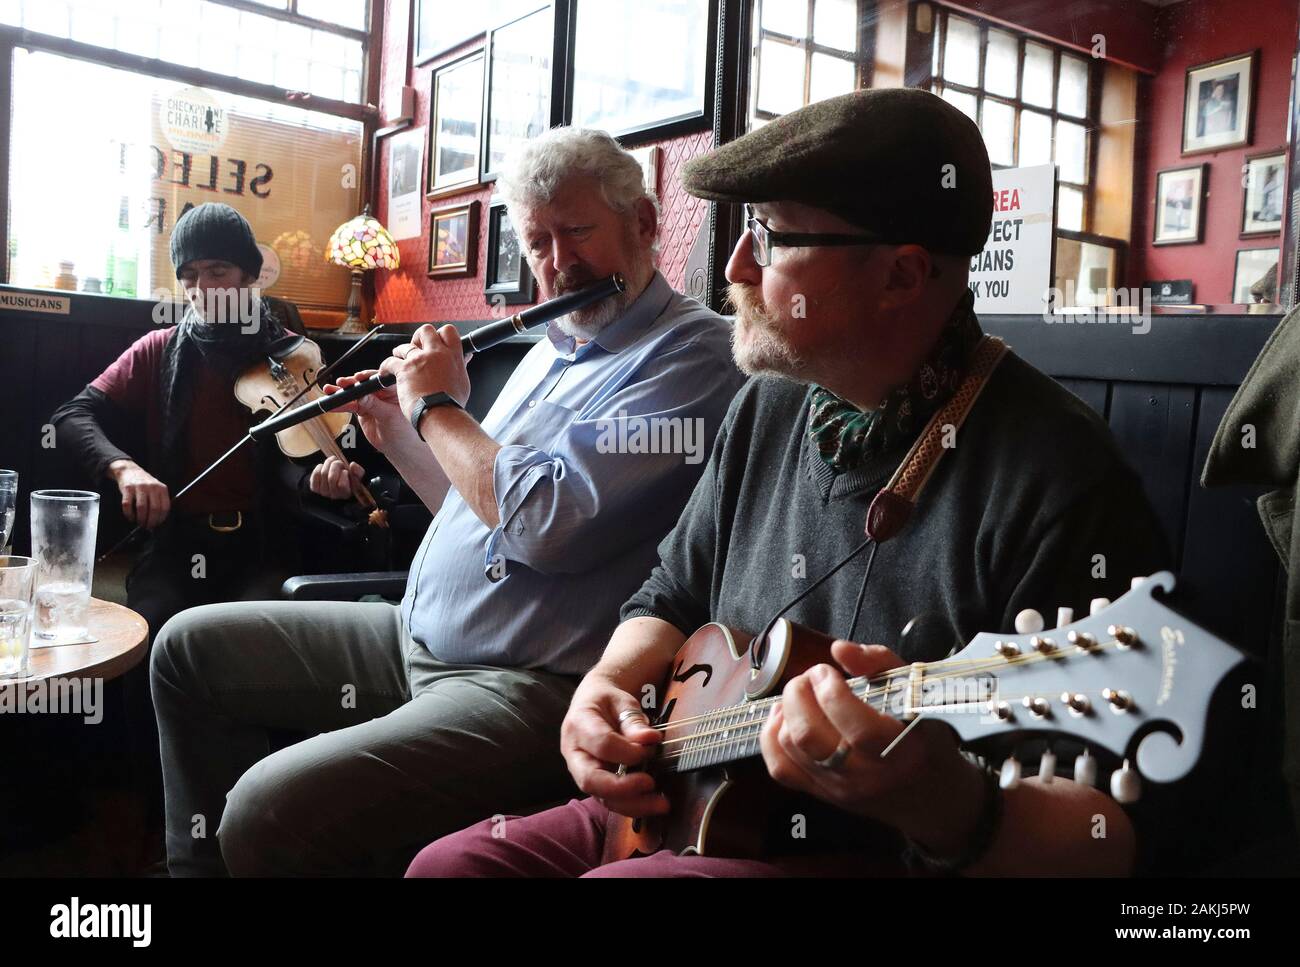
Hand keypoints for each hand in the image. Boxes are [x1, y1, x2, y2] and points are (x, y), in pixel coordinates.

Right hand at [109, 460, 170, 528]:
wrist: (129, 470)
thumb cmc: (144, 484)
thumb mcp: (156, 489)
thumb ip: (158, 501)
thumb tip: (158, 520)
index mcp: (162, 488)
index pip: (165, 507)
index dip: (161, 518)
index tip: (157, 524)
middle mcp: (152, 487)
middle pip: (154, 509)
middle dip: (151, 521)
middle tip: (148, 527)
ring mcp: (139, 487)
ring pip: (142, 508)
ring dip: (141, 519)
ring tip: (140, 523)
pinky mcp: (127, 488)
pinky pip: (127, 505)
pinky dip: (129, 514)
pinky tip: (131, 517)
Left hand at [309, 455, 364, 500]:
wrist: (337, 482)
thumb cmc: (349, 480)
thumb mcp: (357, 476)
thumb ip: (358, 471)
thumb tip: (352, 465)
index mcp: (346, 494)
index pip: (342, 485)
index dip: (344, 473)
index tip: (345, 471)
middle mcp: (334, 496)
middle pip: (331, 478)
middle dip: (336, 465)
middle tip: (339, 462)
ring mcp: (323, 492)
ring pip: (323, 473)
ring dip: (329, 463)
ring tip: (333, 461)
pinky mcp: (315, 488)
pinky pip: (316, 474)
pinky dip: (320, 467)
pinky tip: (325, 467)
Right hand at [320, 369, 410, 452]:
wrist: (398, 447)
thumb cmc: (403, 432)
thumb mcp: (389, 417)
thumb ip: (374, 405)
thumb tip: (361, 396)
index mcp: (395, 390)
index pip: (381, 379)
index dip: (368, 377)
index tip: (358, 377)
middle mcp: (383, 392)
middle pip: (365, 384)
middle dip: (352, 383)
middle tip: (342, 383)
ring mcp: (371, 400)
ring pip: (355, 394)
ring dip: (342, 392)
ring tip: (330, 390)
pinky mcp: (363, 408)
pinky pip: (350, 404)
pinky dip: (340, 405)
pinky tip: (331, 404)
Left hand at [379, 325, 470, 424]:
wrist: (441, 415)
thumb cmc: (451, 404)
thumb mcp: (463, 382)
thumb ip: (460, 366)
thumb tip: (464, 358)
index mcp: (453, 356)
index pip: (448, 331)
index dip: (439, 334)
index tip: (435, 342)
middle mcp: (437, 354)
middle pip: (426, 331)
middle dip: (418, 337)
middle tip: (416, 347)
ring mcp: (420, 360)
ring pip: (405, 346)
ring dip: (400, 352)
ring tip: (399, 360)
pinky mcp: (405, 369)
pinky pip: (390, 361)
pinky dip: (385, 367)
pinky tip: (385, 373)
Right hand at [560, 672, 667, 818]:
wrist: (593, 703)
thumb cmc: (607, 701)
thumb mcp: (621, 701)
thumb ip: (633, 720)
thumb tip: (650, 740)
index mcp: (578, 725)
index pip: (601, 744)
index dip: (628, 751)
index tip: (651, 748)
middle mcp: (574, 754)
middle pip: (590, 780)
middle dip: (622, 788)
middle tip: (651, 784)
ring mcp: (582, 772)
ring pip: (601, 797)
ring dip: (632, 804)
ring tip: (661, 804)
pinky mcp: (595, 784)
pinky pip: (610, 800)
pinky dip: (632, 805)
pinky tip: (653, 803)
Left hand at [759, 641, 968, 832]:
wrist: (933, 796)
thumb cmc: (925, 737)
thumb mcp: (919, 695)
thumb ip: (881, 663)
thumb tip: (840, 649)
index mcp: (900, 749)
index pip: (855, 726)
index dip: (831, 691)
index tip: (828, 671)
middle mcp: (867, 775)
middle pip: (809, 735)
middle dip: (798, 693)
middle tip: (810, 677)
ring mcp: (841, 788)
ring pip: (790, 746)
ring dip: (786, 709)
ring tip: (801, 693)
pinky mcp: (822, 794)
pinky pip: (780, 769)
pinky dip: (772, 737)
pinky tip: (783, 717)